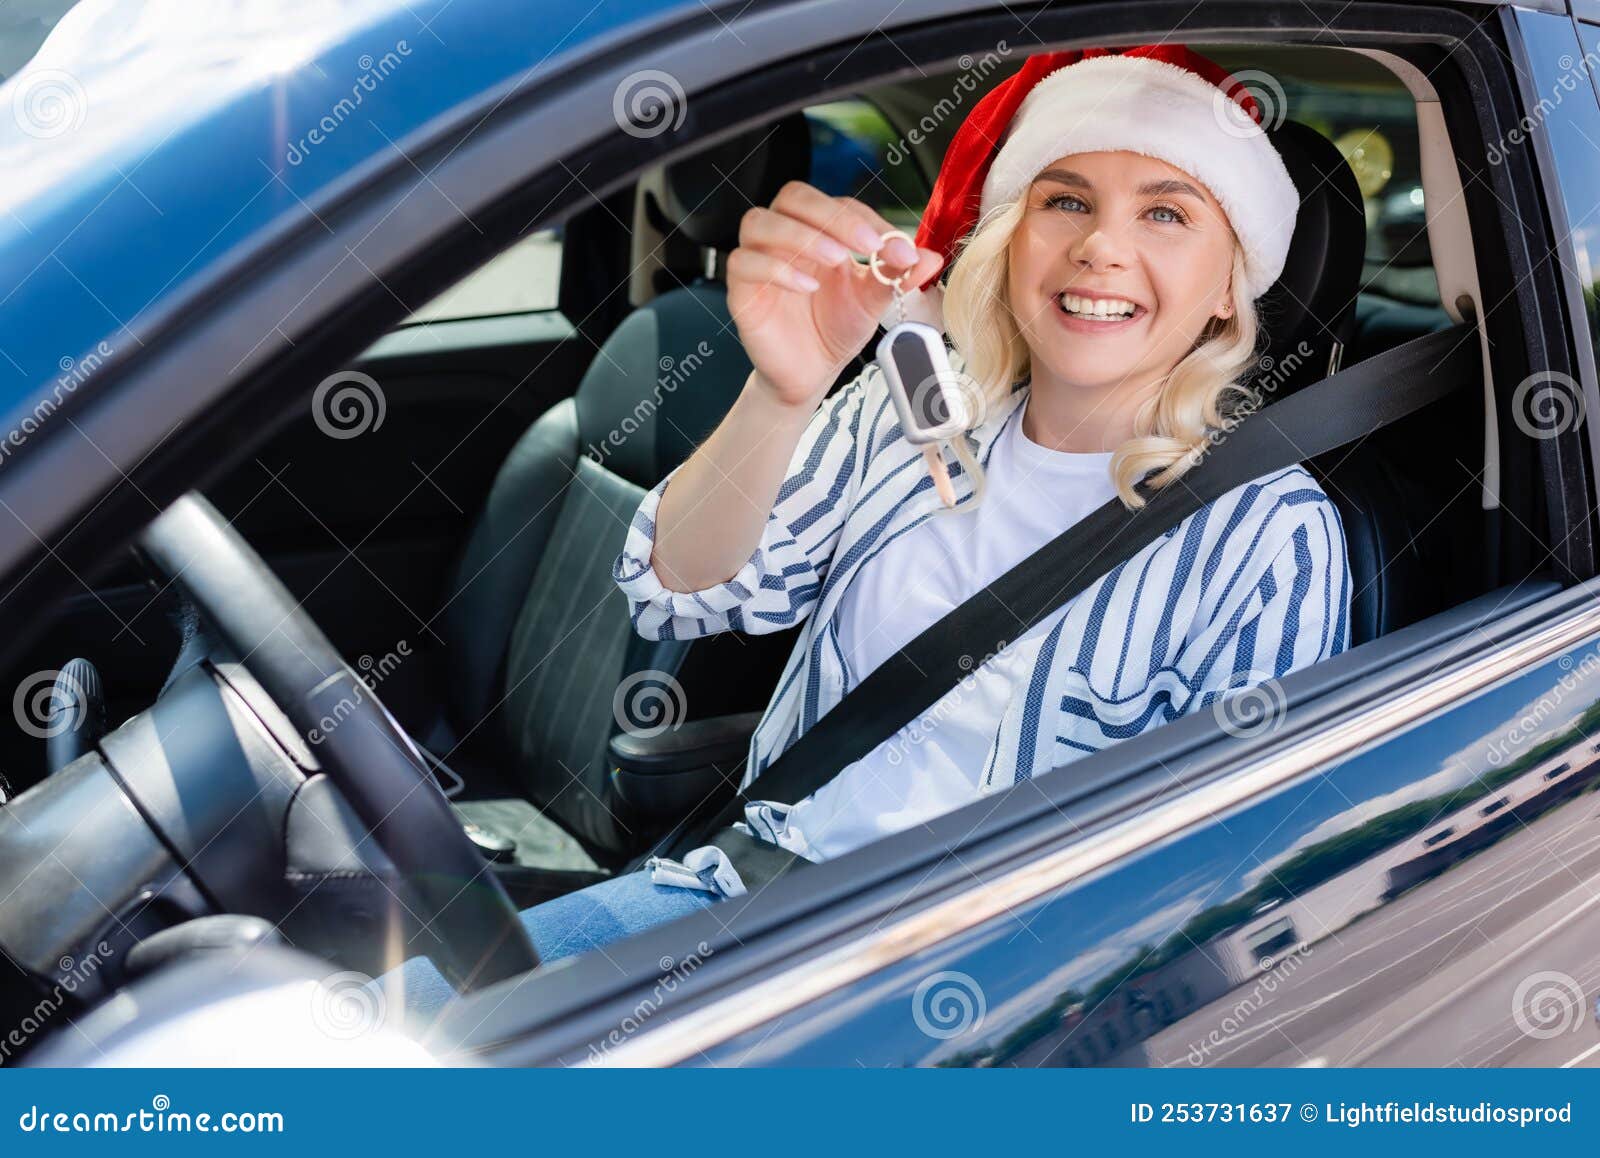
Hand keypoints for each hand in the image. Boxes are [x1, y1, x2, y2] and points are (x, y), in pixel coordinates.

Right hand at [726, 181, 944, 410]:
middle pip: (793, 197)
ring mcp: (759, 260)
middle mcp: (785, 237)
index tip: (898, 249)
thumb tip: (931, 258)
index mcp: (819, 231)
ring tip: (836, 260)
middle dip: (833, 216)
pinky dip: (777, 269)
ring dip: (801, 235)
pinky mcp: (741, 289)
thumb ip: (896, 275)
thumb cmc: (835, 329)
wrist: (811, 374)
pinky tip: (807, 286)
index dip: (868, 221)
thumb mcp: (872, 300)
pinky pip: (743, 263)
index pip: (837, 205)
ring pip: (760, 222)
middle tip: (867, 244)